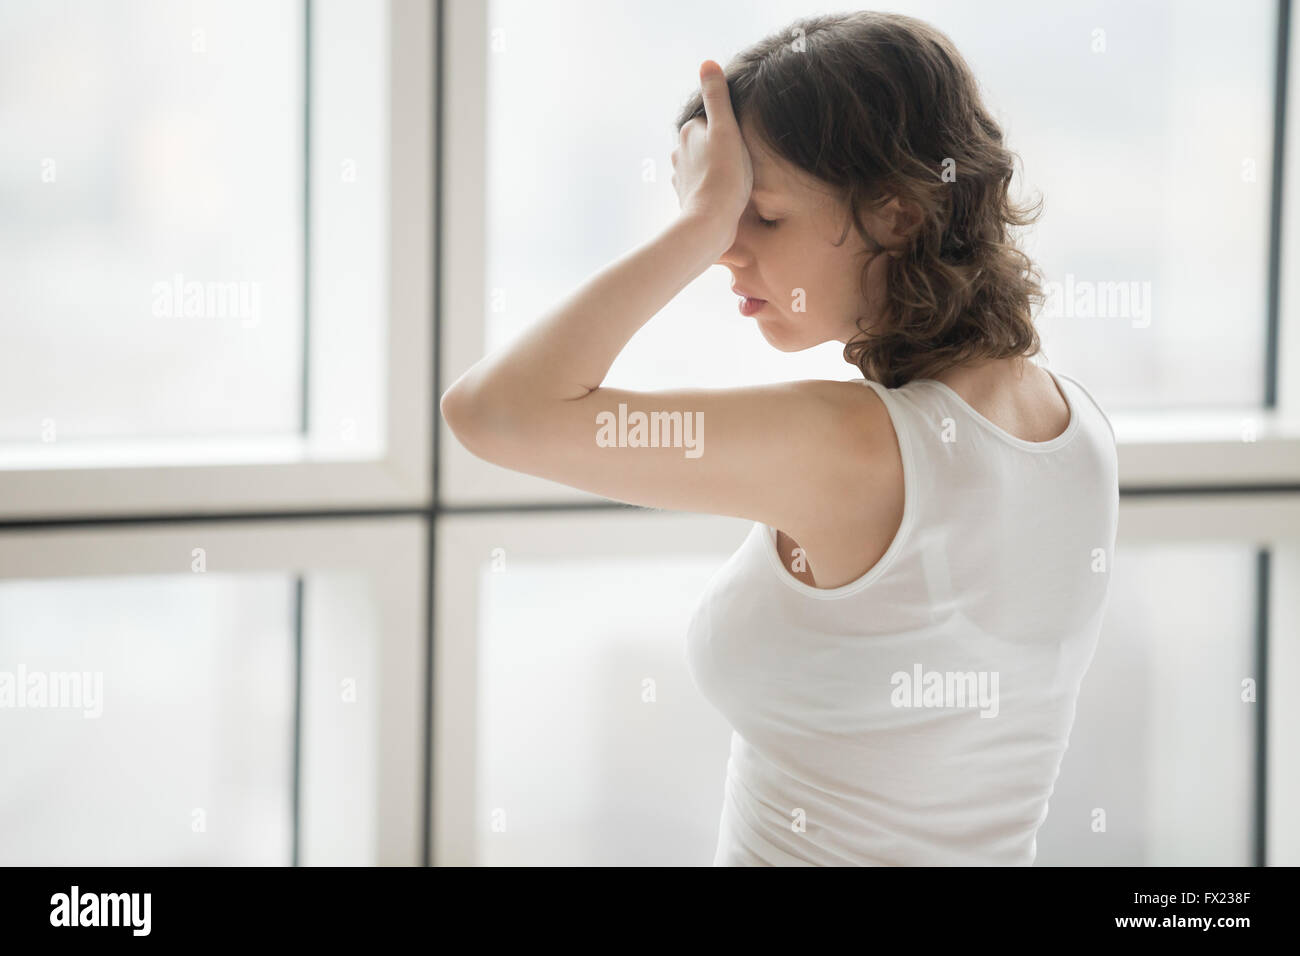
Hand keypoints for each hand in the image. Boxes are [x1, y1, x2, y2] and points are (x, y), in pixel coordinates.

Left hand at [671, 60, 752, 253]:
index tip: (742, 140)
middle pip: (706, 143)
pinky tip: (726, 196)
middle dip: (720, 148)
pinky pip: (703, 188)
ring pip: (703, 166)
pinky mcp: (687, 200)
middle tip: (742, 159)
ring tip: (736, 179)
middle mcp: (679, 154)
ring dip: (717, 169)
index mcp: (688, 133)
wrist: (711, 223)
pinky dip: (712, 189)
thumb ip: (717, 97)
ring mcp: (681, 178)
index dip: (728, 128)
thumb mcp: (726, 128)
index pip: (711, 120)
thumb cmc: (725, 174)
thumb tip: (707, 63)